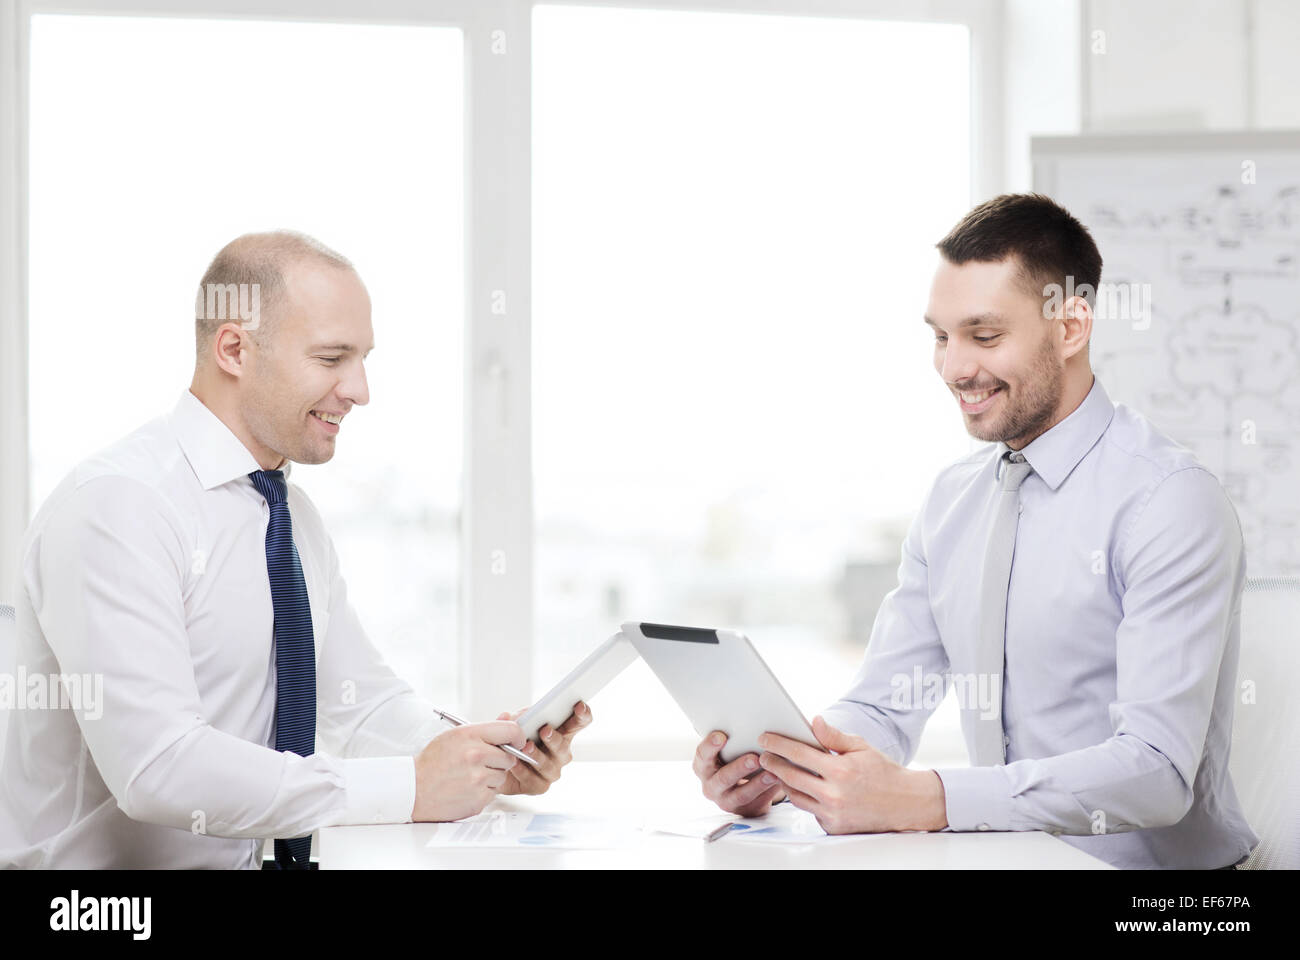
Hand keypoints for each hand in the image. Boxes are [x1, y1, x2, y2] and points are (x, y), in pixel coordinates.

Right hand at [411, 720, 524, 821]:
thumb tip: (508, 724)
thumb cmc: (432, 762)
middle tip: (481, 763)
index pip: (510, 730)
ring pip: (502, 776)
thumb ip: (482, 732)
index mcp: (470, 735)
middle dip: (499, 761)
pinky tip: (465, 789)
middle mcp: (476, 755)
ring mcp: (478, 778)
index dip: (517, 737)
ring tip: (468, 776)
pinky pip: (493, 792)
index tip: (516, 742)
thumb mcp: (453, 736)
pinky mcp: (478, 798)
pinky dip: (483, 792)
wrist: (413, 789)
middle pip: (509, 757)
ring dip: (491, 777)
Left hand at [498, 701, 591, 795]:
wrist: (496, 765)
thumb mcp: (513, 722)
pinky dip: (523, 771)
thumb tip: (507, 716)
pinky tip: (515, 763)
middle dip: (554, 739)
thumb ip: (514, 717)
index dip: (582, 715)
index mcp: (561, 732)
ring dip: (538, 756)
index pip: (579, 722)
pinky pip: (534, 781)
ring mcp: (552, 771)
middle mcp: (560, 753)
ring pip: (550, 766)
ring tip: (525, 748)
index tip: (578, 706)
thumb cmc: (513, 739)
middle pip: (563, 747)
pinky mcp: (539, 786)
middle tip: (545, 730)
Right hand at [692, 731, 785, 816]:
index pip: (702, 755)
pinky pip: (755, 803)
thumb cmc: (733, 760)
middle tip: (754, 758)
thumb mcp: (727, 752)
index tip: (721, 736)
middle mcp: (710, 785)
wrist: (741, 787)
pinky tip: (778, 782)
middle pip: (722, 778)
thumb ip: (733, 740)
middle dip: (738, 768)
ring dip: (757, 784)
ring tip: (772, 773)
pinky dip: (767, 792)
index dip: (710, 746)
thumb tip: (754, 721)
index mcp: (703, 766)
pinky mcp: (743, 811)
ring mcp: (726, 800)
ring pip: (740, 795)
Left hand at [756, 716, 947, 833]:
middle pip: (790, 777)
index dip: (778, 744)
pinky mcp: (833, 827)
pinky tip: (801, 788)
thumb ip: (833, 736)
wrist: (905, 804)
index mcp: (839, 771)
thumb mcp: (861, 747)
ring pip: (796, 796)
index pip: (798, 753)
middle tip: (763, 755)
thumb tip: (812, 720)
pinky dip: (805, 799)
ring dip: (785, 783)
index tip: (764, 738)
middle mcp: (833, 795)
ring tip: (777, 770)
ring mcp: (832, 813)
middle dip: (773, 764)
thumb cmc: (883, 772)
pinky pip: (810, 810)